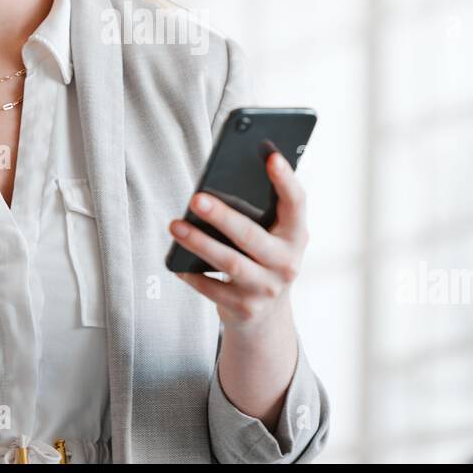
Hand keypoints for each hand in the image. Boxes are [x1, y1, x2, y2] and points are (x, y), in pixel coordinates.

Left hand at [169, 151, 309, 335]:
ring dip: (199, 243)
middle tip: (196, 198)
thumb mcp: (273, 238)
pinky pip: (212, 288)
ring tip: (175, 226)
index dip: (286, 179)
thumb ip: (261, 214)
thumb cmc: (263, 260)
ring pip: (229, 263)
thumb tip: (221, 183)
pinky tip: (177, 263)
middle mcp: (287, 263)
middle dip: (222, 216)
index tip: (271, 156)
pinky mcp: (245, 309)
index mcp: (296, 236)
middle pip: (251, 236)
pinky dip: (192, 274)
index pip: (296, 203)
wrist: (267, 317)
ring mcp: (267, 288)